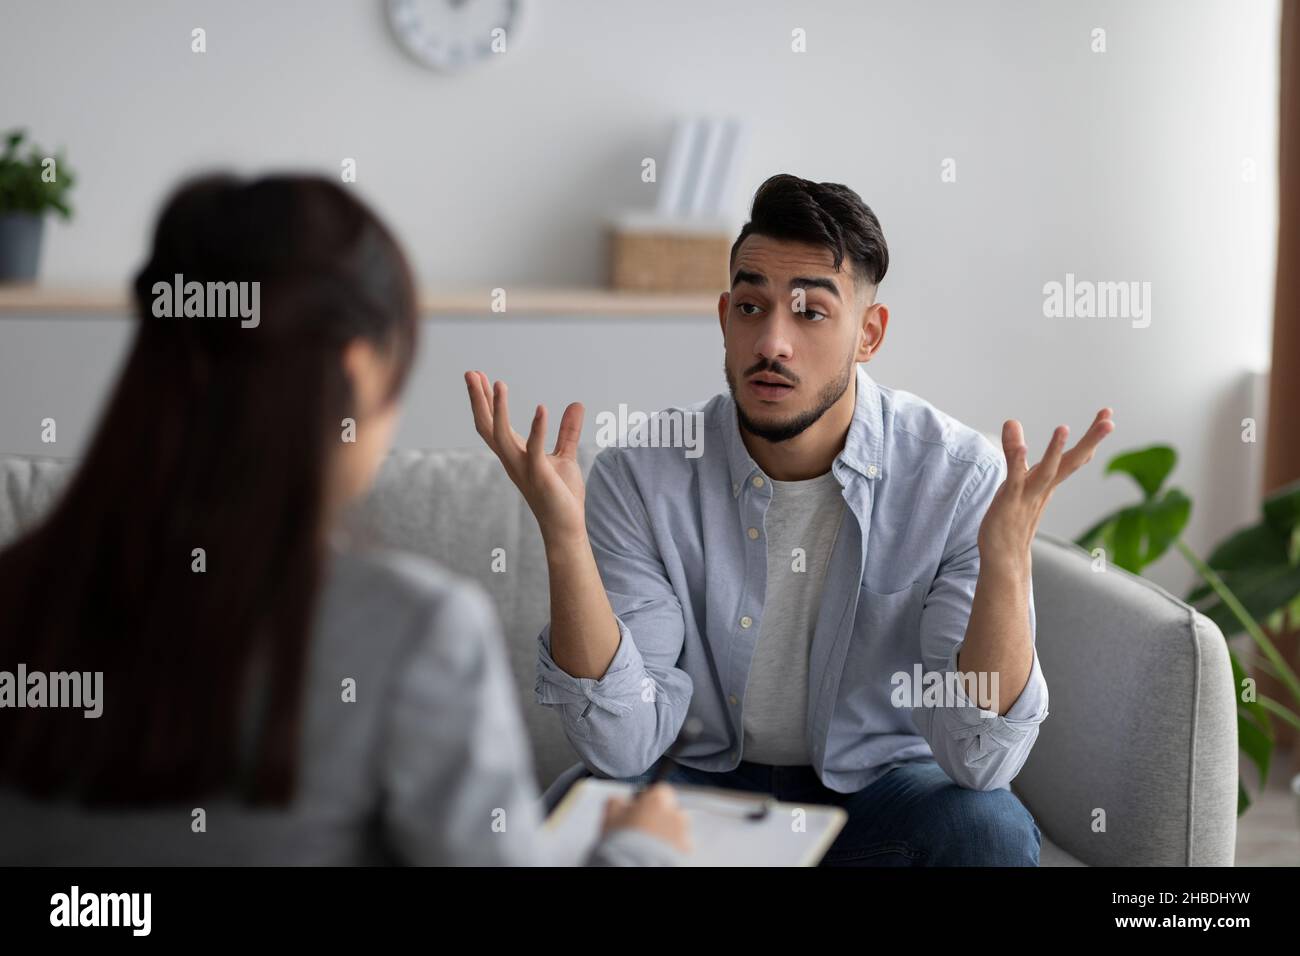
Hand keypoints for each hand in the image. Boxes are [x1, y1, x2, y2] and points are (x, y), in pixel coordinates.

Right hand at [464, 371, 586, 542]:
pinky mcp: (540, 475)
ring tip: (498, 383)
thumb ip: (568, 430)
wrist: (566, 526)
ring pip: (501, 435)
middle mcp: (512, 459)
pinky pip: (534, 448)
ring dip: (498, 409)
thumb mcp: (566, 455)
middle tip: (470, 372)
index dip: (485, 399)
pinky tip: (541, 408)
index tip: (478, 375)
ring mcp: (523, 467)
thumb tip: (576, 404)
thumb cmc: (562, 494)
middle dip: (478, 399)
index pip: (493, 422)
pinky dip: (537, 428)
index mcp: (515, 453)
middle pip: (486, 425)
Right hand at [601, 783, 691, 853]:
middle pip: (669, 809)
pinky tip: (656, 853)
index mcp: (657, 799)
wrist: (636, 867)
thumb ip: (617, 802)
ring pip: (676, 828)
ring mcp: (683, 833)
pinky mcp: (686, 851)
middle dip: (658, 817)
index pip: (658, 790)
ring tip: (649, 845)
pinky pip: (680, 845)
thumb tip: (620, 801)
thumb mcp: (610, 816)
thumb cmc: (623, 842)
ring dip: (666, 833)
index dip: (647, 800)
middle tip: (642, 830)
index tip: (639, 810)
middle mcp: (674, 813)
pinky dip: (671, 848)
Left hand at [978, 408, 1115, 565]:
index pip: (1074, 456)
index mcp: (1048, 481)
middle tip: (1110, 419)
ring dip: (1055, 451)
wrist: (1004, 557)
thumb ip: (1014, 451)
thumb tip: (1012, 422)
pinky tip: (1021, 447)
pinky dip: (1017, 463)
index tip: (1108, 414)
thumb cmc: (1011, 517)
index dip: (1091, 436)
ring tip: (1064, 428)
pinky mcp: (1009, 502)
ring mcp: (1027, 496)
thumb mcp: (1015, 479)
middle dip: (1090, 440)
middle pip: (1071, 462)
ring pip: (1046, 472)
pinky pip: (1014, 480)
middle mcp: (1043, 487)